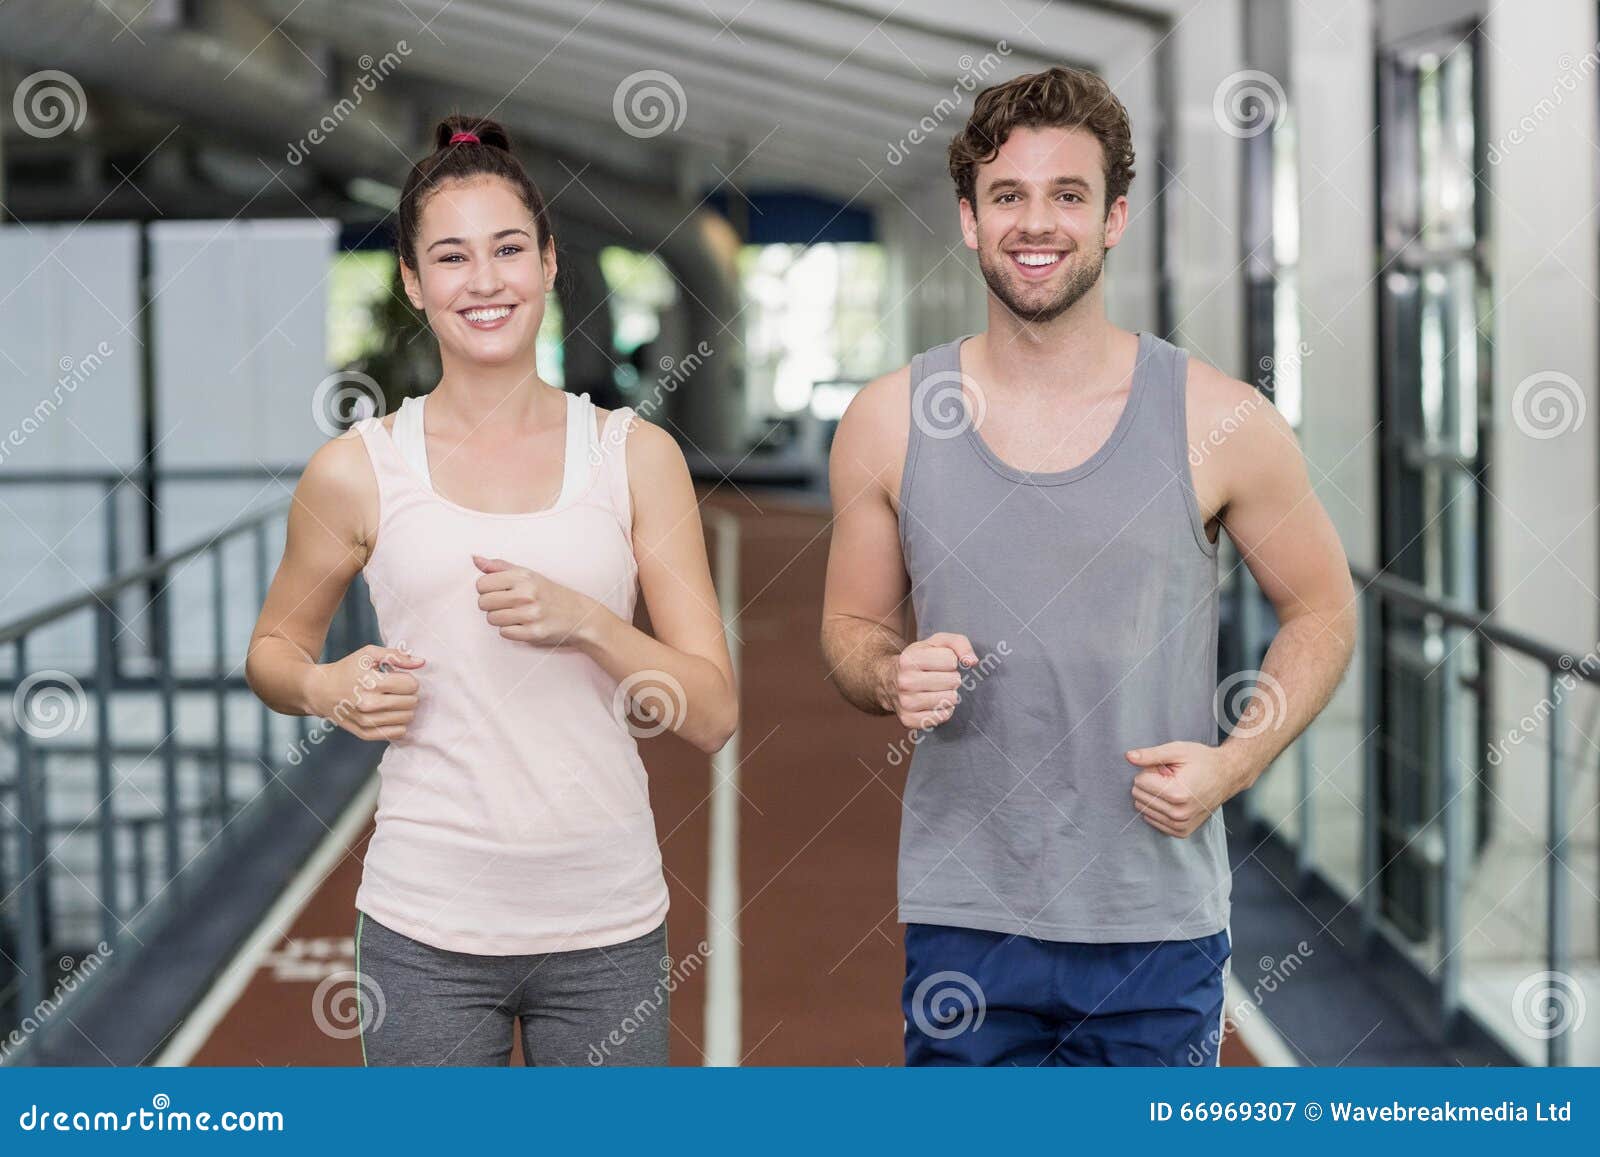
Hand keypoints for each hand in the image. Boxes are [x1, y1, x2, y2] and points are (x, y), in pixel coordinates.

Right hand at [306, 644, 423, 741]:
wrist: (321, 690)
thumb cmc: (348, 669)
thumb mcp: (368, 654)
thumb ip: (396, 655)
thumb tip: (421, 662)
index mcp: (371, 682)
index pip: (411, 685)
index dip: (409, 680)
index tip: (399, 678)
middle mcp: (368, 703)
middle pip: (411, 703)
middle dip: (409, 695)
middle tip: (397, 690)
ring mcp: (365, 720)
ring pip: (406, 719)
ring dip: (405, 709)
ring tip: (394, 701)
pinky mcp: (364, 732)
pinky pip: (396, 733)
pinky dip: (399, 725)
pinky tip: (392, 715)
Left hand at [473, 554, 600, 645]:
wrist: (578, 615)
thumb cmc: (549, 593)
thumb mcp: (528, 574)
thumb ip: (500, 566)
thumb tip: (475, 559)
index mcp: (523, 576)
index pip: (482, 583)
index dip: (486, 589)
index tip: (499, 591)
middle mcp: (527, 594)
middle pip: (484, 602)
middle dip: (491, 605)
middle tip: (507, 604)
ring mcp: (531, 614)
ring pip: (492, 619)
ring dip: (500, 619)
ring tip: (516, 614)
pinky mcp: (534, 633)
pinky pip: (504, 633)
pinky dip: (511, 631)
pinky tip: (522, 625)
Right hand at [889, 631, 977, 728]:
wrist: (888, 680)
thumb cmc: (918, 659)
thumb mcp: (936, 643)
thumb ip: (959, 643)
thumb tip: (972, 661)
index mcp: (908, 659)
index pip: (951, 660)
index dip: (950, 661)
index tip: (938, 663)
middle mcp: (904, 681)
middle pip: (953, 681)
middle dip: (951, 678)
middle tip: (939, 677)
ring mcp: (905, 702)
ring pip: (949, 699)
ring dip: (949, 694)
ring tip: (937, 689)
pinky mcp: (908, 720)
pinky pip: (942, 716)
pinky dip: (944, 710)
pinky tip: (935, 703)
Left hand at [1126, 741, 1245, 837]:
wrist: (1227, 776)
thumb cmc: (1202, 761)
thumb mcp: (1177, 750)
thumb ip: (1151, 755)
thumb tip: (1128, 757)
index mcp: (1177, 794)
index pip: (1139, 782)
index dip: (1150, 771)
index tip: (1167, 769)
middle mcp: (1179, 814)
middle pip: (1139, 797)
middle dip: (1150, 784)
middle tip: (1170, 778)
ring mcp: (1180, 825)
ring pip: (1143, 809)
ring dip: (1154, 796)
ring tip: (1174, 787)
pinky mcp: (1181, 832)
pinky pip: (1152, 820)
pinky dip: (1158, 808)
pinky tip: (1173, 800)